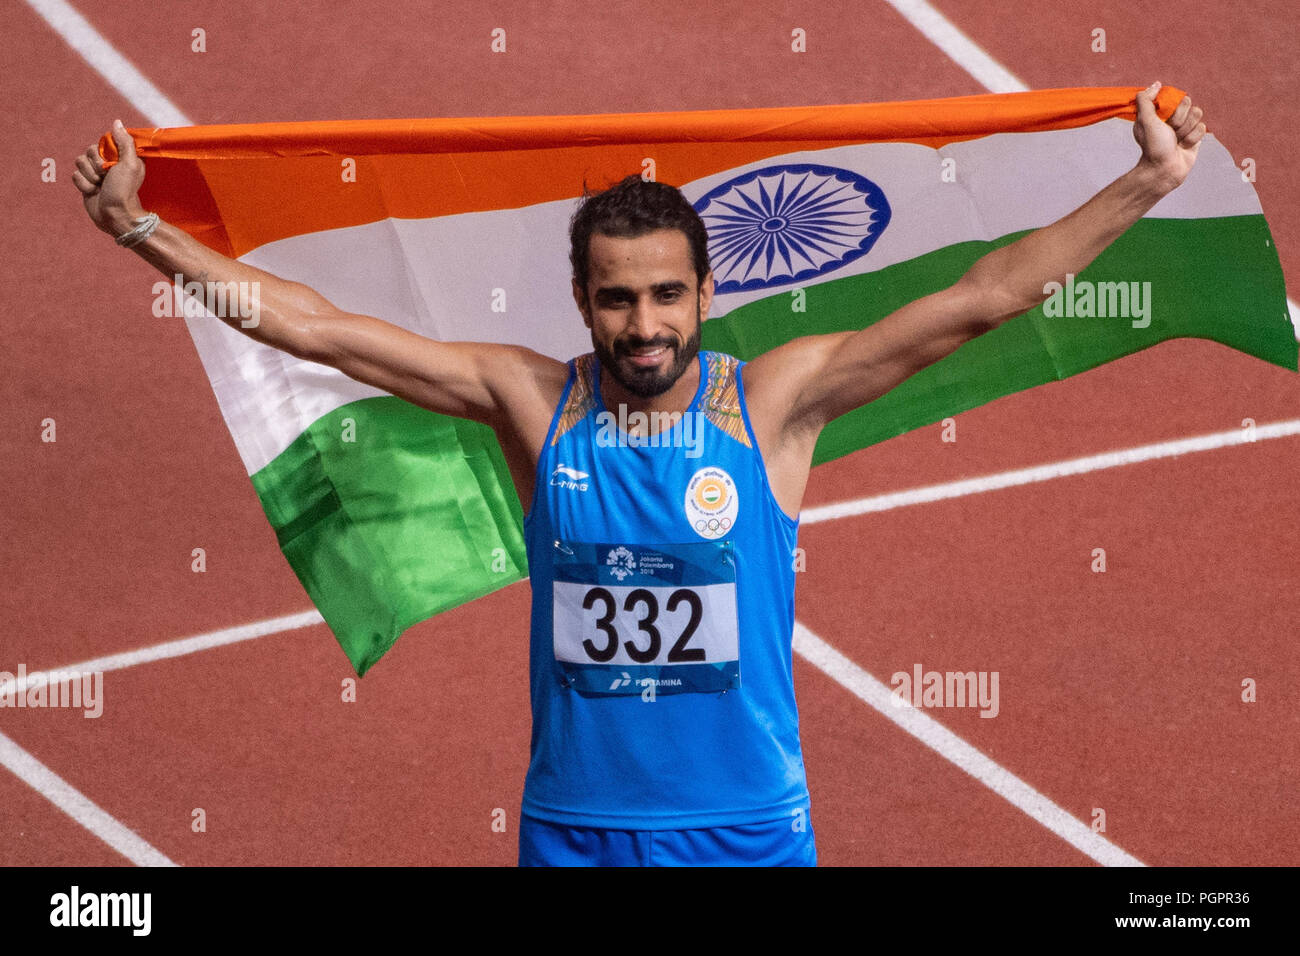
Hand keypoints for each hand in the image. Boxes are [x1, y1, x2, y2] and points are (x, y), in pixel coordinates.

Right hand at [73, 120, 146, 235]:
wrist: (115, 215)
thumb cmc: (125, 190)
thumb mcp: (130, 164)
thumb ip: (124, 142)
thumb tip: (116, 122)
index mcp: (120, 157)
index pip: (100, 143)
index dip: (102, 153)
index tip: (111, 163)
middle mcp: (108, 164)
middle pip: (87, 151)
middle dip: (95, 165)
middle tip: (106, 177)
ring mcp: (96, 174)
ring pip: (79, 163)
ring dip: (89, 176)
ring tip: (100, 186)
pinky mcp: (86, 184)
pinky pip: (75, 176)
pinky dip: (83, 185)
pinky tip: (94, 192)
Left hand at [1133, 81, 1204, 189]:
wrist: (1164, 169)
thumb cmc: (1153, 146)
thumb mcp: (1144, 120)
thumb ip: (1146, 100)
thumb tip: (1156, 84)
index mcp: (1160, 112)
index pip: (1176, 96)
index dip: (1173, 107)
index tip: (1164, 119)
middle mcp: (1172, 118)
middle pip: (1189, 103)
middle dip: (1180, 119)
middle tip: (1170, 132)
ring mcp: (1184, 127)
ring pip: (1198, 115)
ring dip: (1186, 130)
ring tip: (1176, 141)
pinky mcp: (1195, 136)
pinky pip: (1203, 128)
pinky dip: (1193, 138)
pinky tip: (1183, 146)